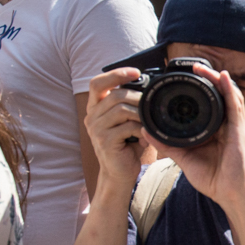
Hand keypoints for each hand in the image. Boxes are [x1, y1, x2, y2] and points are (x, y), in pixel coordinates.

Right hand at [85, 68, 149, 189]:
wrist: (119, 173)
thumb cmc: (127, 145)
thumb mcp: (128, 122)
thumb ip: (130, 106)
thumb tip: (148, 87)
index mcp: (96, 108)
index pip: (98, 83)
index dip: (116, 74)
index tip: (136, 71)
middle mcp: (92, 116)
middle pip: (115, 95)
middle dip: (138, 98)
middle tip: (152, 106)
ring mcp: (96, 129)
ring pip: (121, 110)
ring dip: (141, 115)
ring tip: (149, 123)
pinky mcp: (104, 141)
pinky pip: (127, 127)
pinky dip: (141, 130)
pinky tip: (145, 137)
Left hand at [141, 62, 244, 211]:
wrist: (228, 194)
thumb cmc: (212, 180)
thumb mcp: (184, 159)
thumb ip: (166, 145)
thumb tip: (145, 131)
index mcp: (214, 132)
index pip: (208, 106)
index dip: (200, 91)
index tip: (184, 80)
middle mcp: (226, 126)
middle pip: (219, 96)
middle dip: (208, 79)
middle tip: (193, 67)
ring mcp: (234, 127)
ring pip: (228, 95)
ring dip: (217, 79)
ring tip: (204, 67)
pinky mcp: (239, 131)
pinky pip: (235, 105)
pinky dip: (229, 90)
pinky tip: (223, 77)